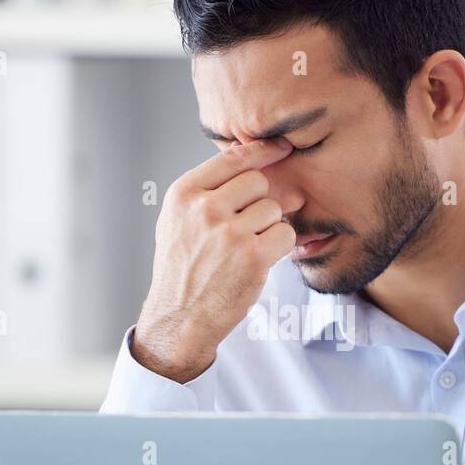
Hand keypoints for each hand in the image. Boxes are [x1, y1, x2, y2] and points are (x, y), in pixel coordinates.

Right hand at [133, 137, 296, 381]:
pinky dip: (280, 247)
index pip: (233, 158)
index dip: (263, 150)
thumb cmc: (182, 268)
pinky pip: (285, 235)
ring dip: (269, 228)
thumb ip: (209, 190)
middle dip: (260, 202)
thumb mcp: (179, 220)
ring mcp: (228, 233)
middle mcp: (205, 209)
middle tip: (248, 226)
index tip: (281, 147)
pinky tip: (261, 259)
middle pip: (258, 182)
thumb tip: (259, 161)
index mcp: (184, 194)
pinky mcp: (251, 257)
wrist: (179, 317)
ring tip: (247, 247)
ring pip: (274, 209)